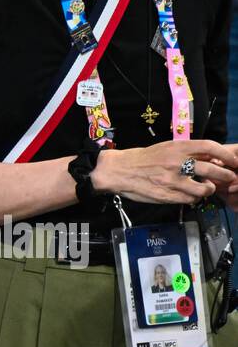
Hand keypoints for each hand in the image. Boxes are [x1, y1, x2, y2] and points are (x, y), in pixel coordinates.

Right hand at [92, 139, 237, 204]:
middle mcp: (177, 163)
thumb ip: (188, 152)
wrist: (119, 171)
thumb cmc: (144, 159)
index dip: (226, 154)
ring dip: (208, 189)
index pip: (210, 147)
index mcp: (178, 148)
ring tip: (205, 188)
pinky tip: (190, 195)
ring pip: (203, 189)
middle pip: (212, 170)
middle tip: (228, 178)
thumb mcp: (167, 148)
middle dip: (225, 175)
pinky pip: (189, 199)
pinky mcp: (166, 196)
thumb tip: (211, 156)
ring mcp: (172, 181)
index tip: (233, 161)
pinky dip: (194, 198)